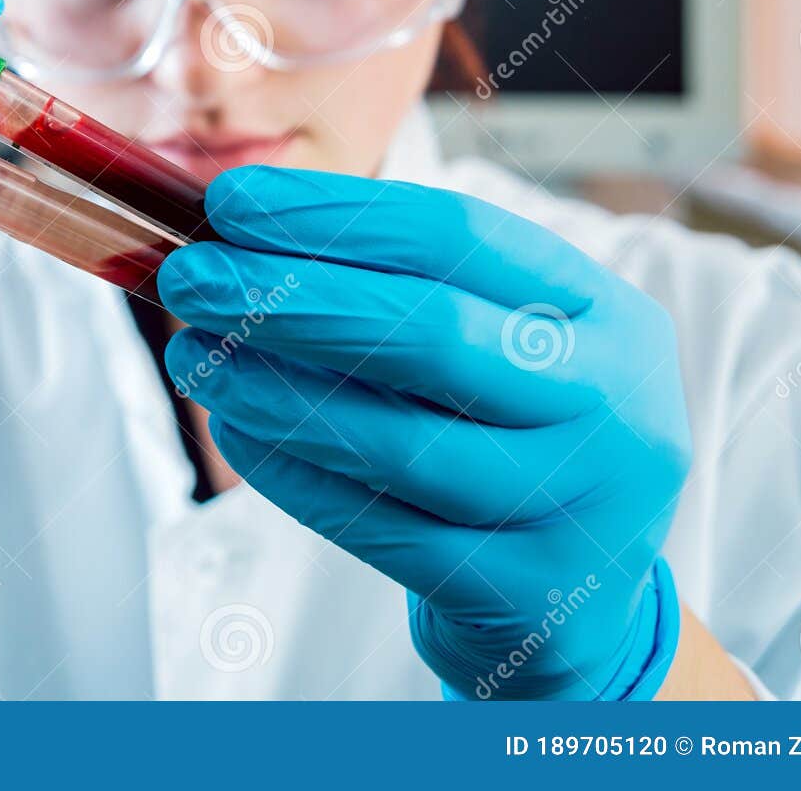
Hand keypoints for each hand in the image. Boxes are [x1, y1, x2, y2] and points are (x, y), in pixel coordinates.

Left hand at [158, 166, 690, 699]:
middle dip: (290, 297)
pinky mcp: (518, 593)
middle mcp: (612, 406)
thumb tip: (239, 234)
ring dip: (272, 391)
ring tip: (194, 358)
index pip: (459, 238)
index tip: (230, 199)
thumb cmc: (511, 434)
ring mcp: (575, 507)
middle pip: (431, 334)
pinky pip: (376, 527)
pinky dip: (291, 473)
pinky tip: (235, 431)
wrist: (577, 600)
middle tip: (189, 278)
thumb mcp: (501, 346)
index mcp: (609, 315)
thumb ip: (397, 286)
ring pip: (395, 441)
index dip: (333, 214)